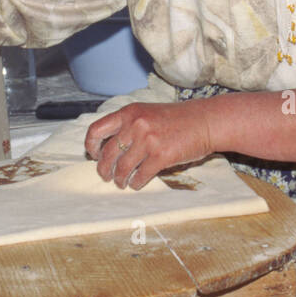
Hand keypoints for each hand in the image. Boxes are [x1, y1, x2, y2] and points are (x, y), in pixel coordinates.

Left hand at [83, 101, 213, 189]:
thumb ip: (129, 124)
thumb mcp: (148, 112)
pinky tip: (136, 184)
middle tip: (106, 176)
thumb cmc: (178, 118)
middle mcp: (135, 125)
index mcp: (129, 112)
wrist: (205, 121)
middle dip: (103, 169)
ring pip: (122, 168)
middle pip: (107, 153)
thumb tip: (109, 146)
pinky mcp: (160, 156)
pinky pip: (140, 176)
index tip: (93, 155)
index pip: (96, 129)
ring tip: (121, 182)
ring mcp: (148, 141)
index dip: (91, 146)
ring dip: (119, 179)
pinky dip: (135, 183)